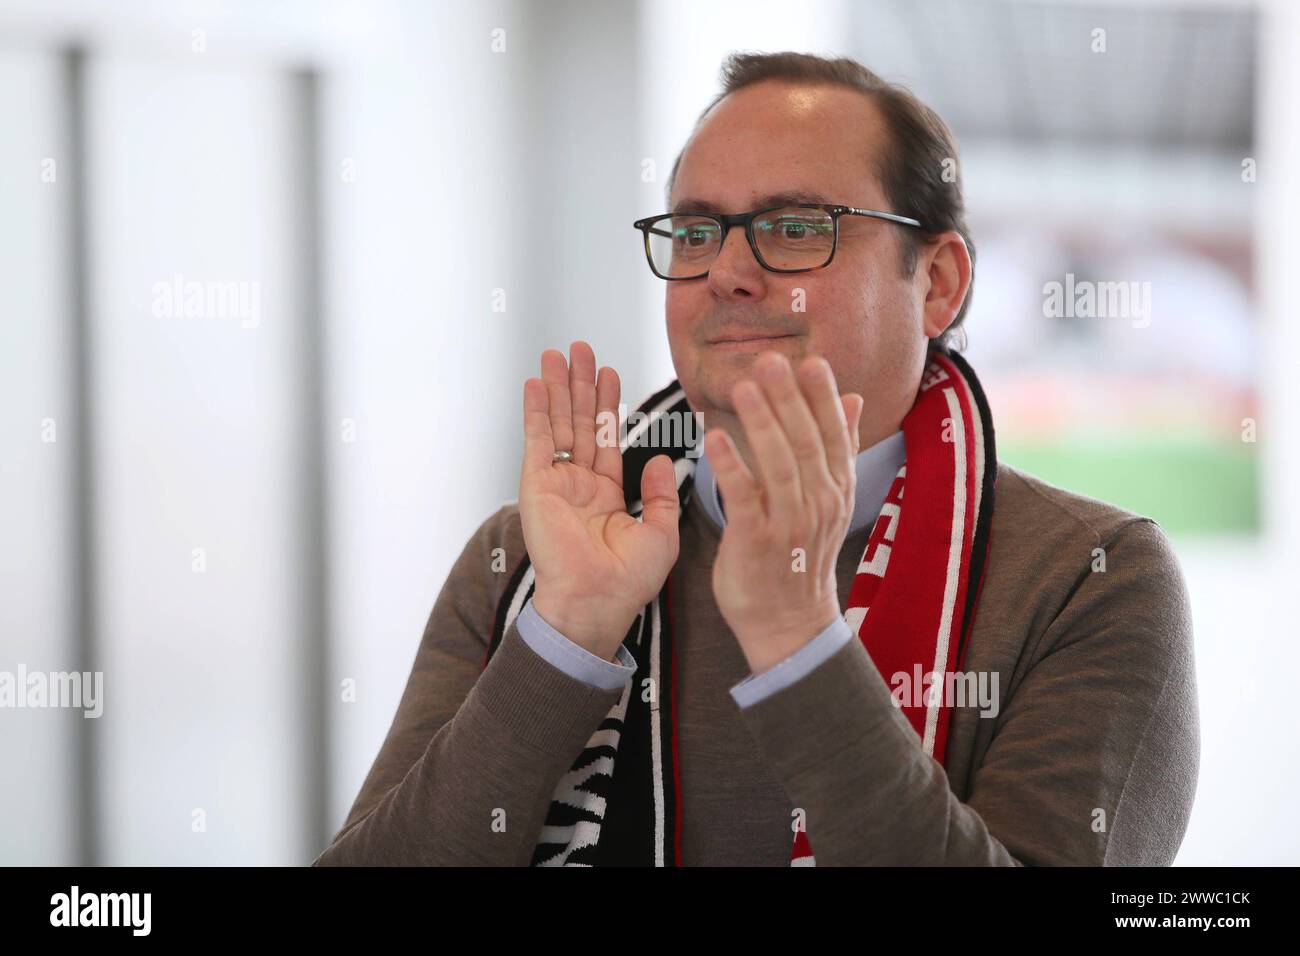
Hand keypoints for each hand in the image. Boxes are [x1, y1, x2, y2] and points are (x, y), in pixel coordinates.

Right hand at [519, 341, 680, 661]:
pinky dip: (536, 410)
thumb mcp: (660, 532)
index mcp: (605, 495)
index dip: (607, 404)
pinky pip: (537, 440)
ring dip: (558, 387)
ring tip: (558, 352)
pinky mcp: (536, 486)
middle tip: (580, 347)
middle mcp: (578, 485)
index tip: (608, 371)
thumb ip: (661, 493)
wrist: (597, 601)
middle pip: (580, 422)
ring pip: (558, 423)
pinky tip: (537, 382)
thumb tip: (663, 458)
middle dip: (580, 384)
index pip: (606, 438)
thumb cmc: (629, 580)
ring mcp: (555, 484)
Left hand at [706, 351, 863, 675]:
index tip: (811, 361)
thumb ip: (838, 447)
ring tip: (744, 386)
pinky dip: (731, 467)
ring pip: (780, 466)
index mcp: (835, 487)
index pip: (833, 434)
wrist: (789, 623)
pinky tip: (714, 438)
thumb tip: (854, 398)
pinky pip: (745, 499)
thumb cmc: (801, 555)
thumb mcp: (829, 500)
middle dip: (789, 399)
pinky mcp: (758, 543)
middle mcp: (819, 502)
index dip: (822, 397)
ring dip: (763, 424)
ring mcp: (790, 524)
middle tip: (771, 360)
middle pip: (805, 442)